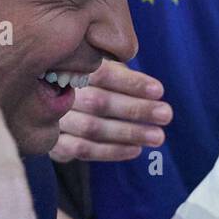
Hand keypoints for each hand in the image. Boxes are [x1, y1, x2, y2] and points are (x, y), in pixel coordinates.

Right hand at [50, 60, 172, 162]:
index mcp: (72, 66)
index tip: (159, 91)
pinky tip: (136, 149)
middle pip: (98, 102)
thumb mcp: (103, 68)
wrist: (53, 105)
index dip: (132, 83)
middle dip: (136, 109)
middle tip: (166, 114)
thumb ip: (122, 74)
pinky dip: (111, 151)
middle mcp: (56, 92)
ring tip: (158, 136)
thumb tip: (153, 91)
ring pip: (91, 128)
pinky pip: (82, 150)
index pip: (103, 73)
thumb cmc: (90, 82)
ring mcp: (52, 119)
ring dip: (129, 133)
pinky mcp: (53, 143)